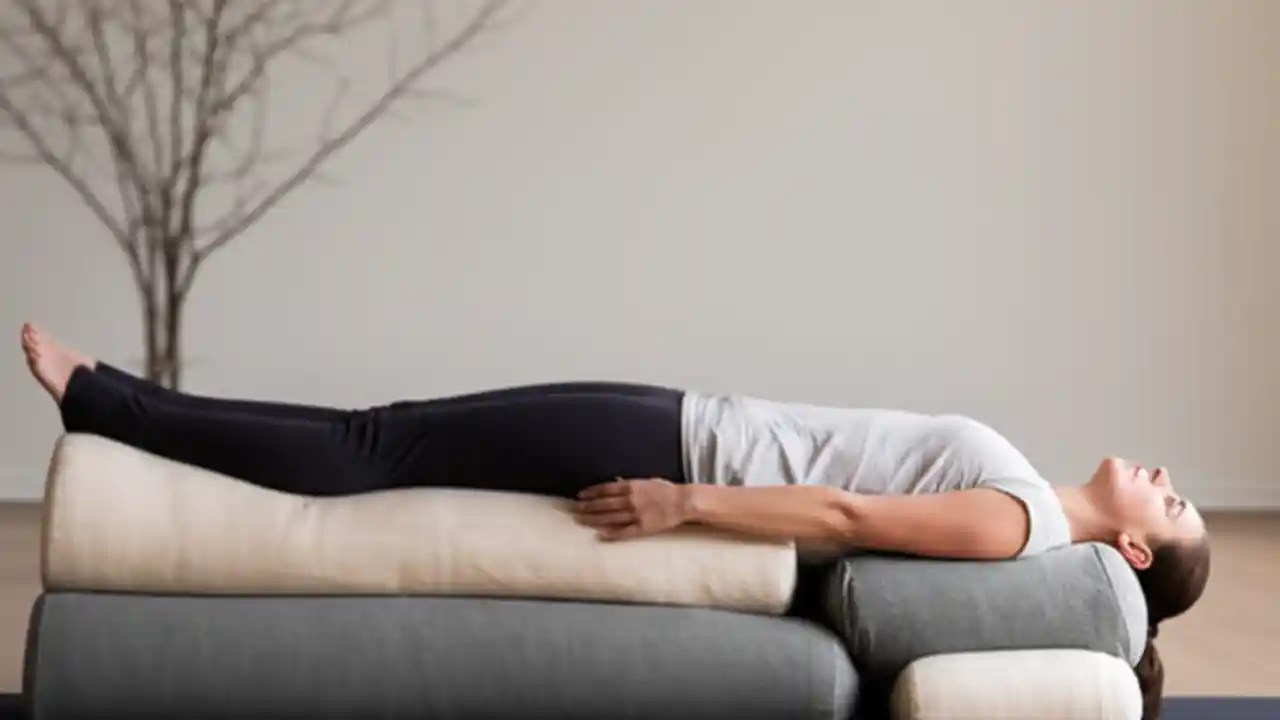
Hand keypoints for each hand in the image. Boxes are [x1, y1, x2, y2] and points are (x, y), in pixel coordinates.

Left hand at [572, 477, 692, 540]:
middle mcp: (630, 501)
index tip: (580, 496)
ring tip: (581, 521)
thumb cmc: (665, 490)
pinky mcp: (641, 528)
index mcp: (631, 487)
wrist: (682, 502)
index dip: (591, 493)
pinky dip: (610, 533)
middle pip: (603, 504)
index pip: (605, 490)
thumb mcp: (646, 481)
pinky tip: (599, 534)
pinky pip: (623, 532)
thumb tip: (615, 480)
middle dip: (587, 507)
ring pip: (609, 518)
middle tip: (574, 510)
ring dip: (593, 520)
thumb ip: (629, 483)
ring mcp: (635, 515)